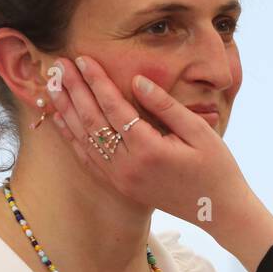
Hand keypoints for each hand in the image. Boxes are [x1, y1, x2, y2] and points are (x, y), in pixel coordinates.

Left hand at [47, 55, 272, 271]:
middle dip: (74, 91)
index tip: (82, 59)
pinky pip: (89, 161)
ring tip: (52, 86)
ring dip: (66, 112)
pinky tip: (61, 121)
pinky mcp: (121, 187)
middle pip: (92, 122)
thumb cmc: (217, 168)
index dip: (97, 82)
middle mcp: (129, 167)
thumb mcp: (199, 132)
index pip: (114, 108)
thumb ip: (165, 106)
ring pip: (84, 141)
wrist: (220, 212)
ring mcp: (122, 180)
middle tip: (59, 65)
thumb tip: (136, 81)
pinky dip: (72, 139)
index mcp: (149, 150)